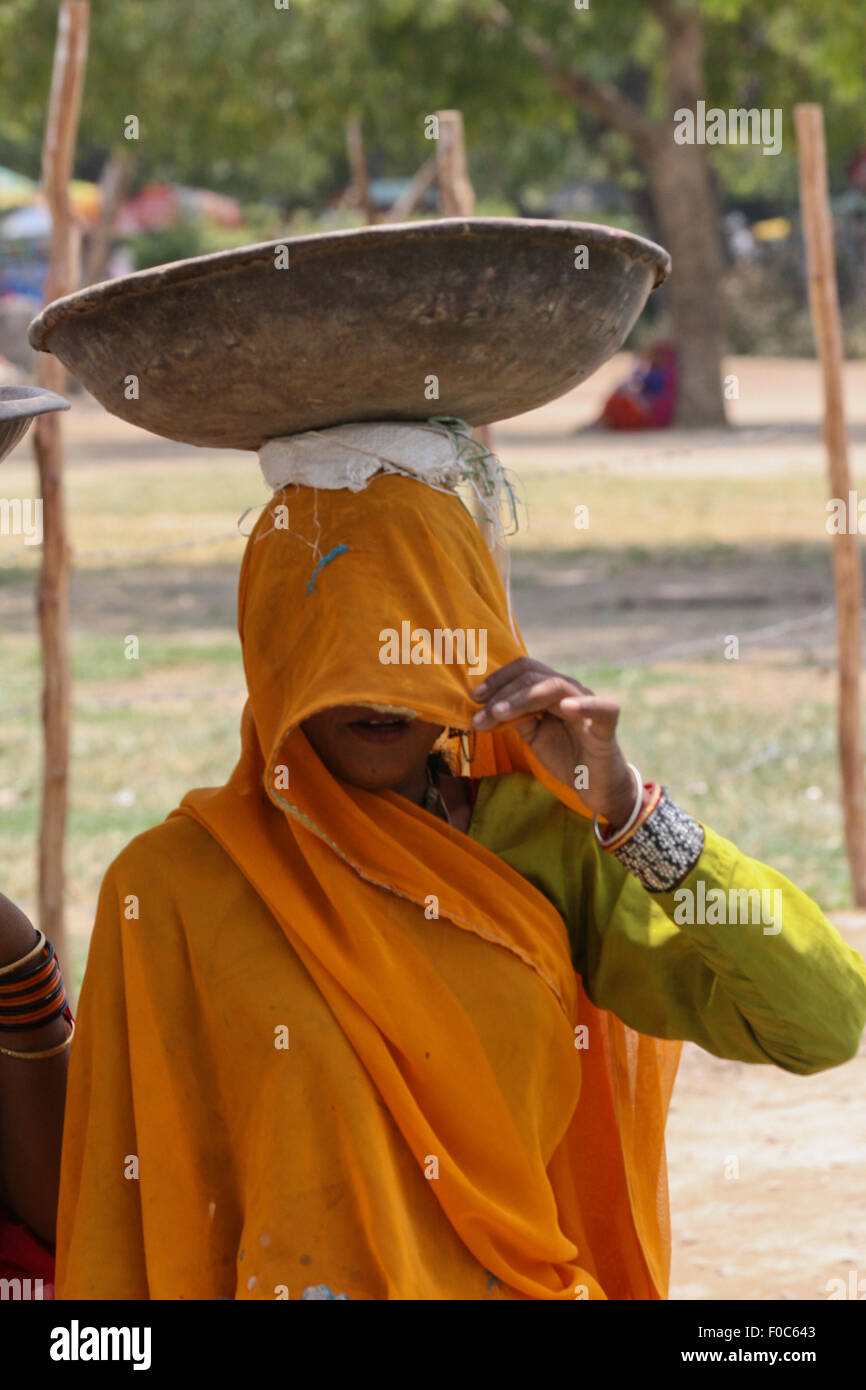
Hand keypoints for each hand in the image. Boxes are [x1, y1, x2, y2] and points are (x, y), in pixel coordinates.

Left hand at [471, 657, 639, 828]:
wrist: (595, 785)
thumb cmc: (566, 755)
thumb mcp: (533, 736)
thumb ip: (517, 718)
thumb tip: (487, 706)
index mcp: (552, 691)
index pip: (525, 671)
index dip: (498, 679)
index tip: (475, 697)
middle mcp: (570, 691)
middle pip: (535, 676)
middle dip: (503, 692)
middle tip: (480, 712)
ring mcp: (589, 705)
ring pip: (556, 687)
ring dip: (523, 698)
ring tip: (499, 713)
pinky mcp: (606, 726)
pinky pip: (602, 709)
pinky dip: (584, 705)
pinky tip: (565, 707)